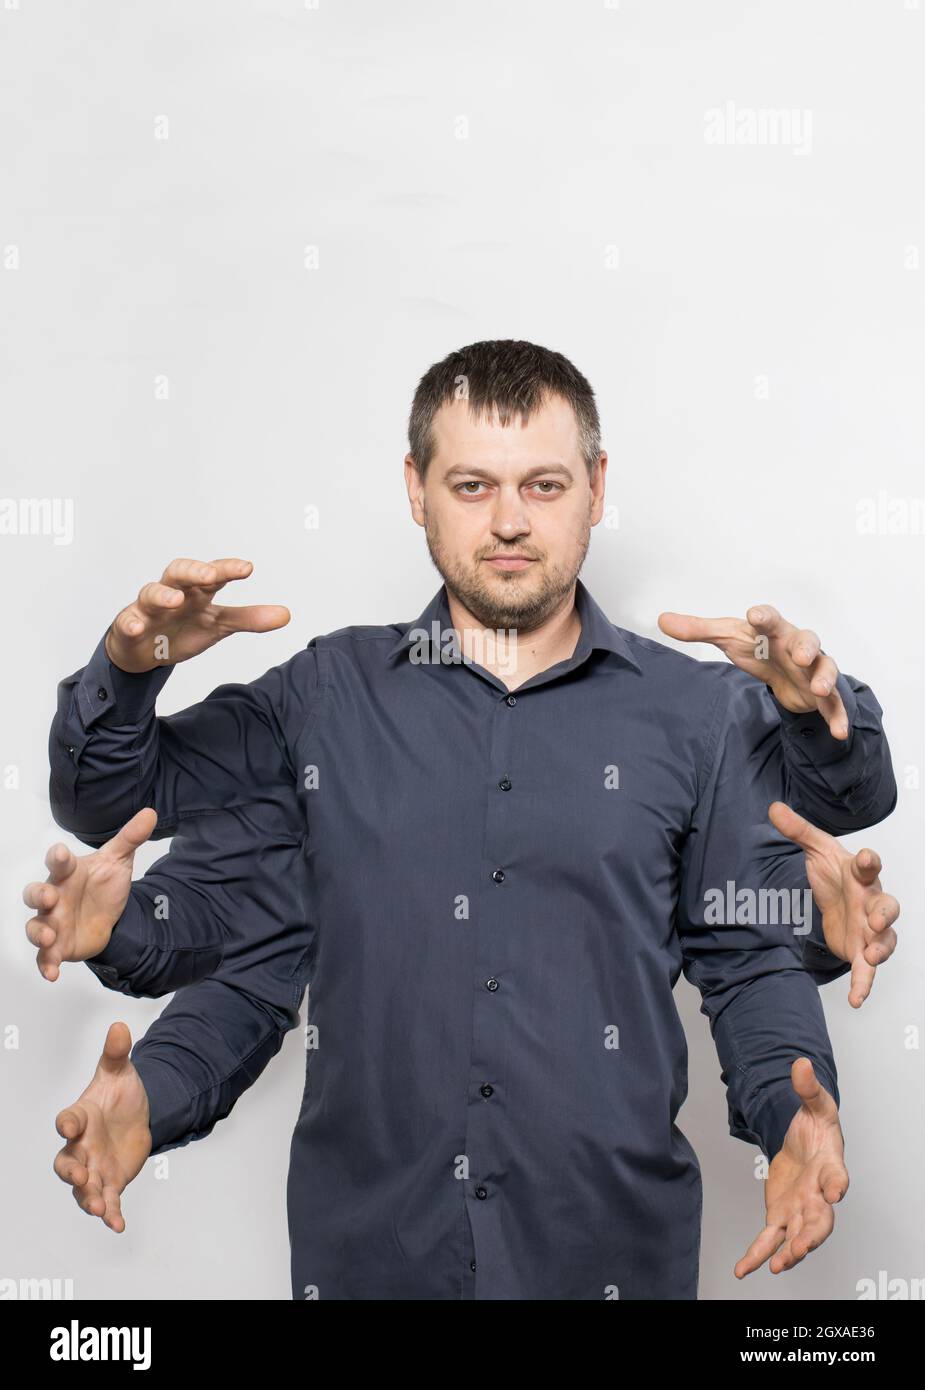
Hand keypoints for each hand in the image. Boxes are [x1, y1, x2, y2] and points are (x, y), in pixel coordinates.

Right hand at [23, 808, 156, 979]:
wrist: (109, 916)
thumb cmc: (102, 885)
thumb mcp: (119, 861)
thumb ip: (130, 838)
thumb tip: (150, 813)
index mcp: (68, 873)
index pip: (58, 862)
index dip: (57, 858)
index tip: (59, 854)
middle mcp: (55, 896)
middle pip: (35, 893)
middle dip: (38, 895)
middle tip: (49, 897)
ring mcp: (53, 922)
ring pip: (35, 927)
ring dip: (38, 932)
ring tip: (49, 936)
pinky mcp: (57, 946)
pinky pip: (45, 957)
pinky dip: (46, 965)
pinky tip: (52, 974)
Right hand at [53, 1023, 151, 1231]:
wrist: (137, 1115)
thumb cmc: (119, 1094)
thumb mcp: (121, 1071)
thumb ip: (117, 1053)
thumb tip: (120, 1026)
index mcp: (82, 1117)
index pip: (69, 1120)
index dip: (68, 1122)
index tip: (69, 1123)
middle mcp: (82, 1146)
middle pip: (67, 1162)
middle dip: (72, 1171)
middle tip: (81, 1175)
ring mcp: (95, 1167)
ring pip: (84, 1189)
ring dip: (89, 1199)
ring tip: (100, 1208)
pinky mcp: (110, 1183)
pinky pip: (107, 1202)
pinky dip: (111, 1214)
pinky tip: (118, 1225)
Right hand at [104, 557, 289, 672]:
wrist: (144, 651)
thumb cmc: (182, 629)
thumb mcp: (218, 625)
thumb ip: (249, 618)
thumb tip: (287, 614)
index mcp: (197, 591)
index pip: (213, 574)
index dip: (228, 569)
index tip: (247, 568)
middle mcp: (172, 593)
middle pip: (179, 572)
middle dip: (194, 571)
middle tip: (209, 575)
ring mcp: (149, 608)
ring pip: (151, 593)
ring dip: (163, 594)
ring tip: (175, 599)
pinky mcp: (129, 625)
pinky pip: (127, 621)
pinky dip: (131, 622)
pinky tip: (138, 626)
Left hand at [658, 604, 849, 738]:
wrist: (787, 670)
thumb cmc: (760, 647)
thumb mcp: (729, 638)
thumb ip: (698, 630)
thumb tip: (662, 620)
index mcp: (774, 630)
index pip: (769, 618)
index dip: (764, 617)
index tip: (755, 615)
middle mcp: (798, 645)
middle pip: (807, 640)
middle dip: (806, 646)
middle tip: (800, 654)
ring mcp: (814, 669)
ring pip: (827, 668)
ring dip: (826, 678)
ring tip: (821, 690)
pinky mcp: (823, 694)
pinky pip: (835, 704)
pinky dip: (838, 716)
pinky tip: (839, 732)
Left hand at [735, 1058, 846, 1276]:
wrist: (804, 1139)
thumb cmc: (816, 1125)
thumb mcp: (815, 1103)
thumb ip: (808, 1087)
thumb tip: (800, 1064)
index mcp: (830, 1167)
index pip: (837, 1177)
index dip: (837, 1185)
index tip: (836, 1192)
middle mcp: (818, 1195)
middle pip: (821, 1219)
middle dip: (813, 1234)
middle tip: (803, 1246)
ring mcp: (800, 1209)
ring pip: (797, 1236)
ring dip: (789, 1251)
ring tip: (778, 1265)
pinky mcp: (780, 1215)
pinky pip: (769, 1239)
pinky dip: (757, 1255)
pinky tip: (743, 1270)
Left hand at [770, 800, 898, 1006]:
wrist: (836, 898)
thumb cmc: (834, 873)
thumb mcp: (814, 850)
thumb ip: (797, 830)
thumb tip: (773, 807)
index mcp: (860, 874)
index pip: (868, 865)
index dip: (868, 861)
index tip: (865, 857)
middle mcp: (871, 901)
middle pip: (888, 904)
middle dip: (884, 911)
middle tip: (876, 917)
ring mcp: (871, 928)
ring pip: (886, 939)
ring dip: (882, 948)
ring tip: (872, 957)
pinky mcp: (863, 950)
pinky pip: (869, 970)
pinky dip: (865, 984)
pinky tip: (857, 1000)